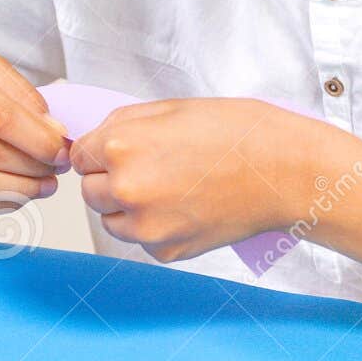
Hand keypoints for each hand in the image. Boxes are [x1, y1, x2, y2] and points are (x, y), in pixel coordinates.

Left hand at [69, 98, 319, 262]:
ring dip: (128, 208)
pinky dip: (155, 228)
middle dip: (110, 179)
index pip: (78, 156)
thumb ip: (124, 124)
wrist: (283, 172)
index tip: (123, 150)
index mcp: (121, 147)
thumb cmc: (237, 134)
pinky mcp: (167, 251)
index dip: (100, 151)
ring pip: (111, 221)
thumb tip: (93, 140)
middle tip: (151, 168)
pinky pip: (142, 241)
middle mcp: (126, 190)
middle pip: (89, 191)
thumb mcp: (171, 109)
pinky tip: (185, 207)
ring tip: (170, 188)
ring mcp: (146, 226)